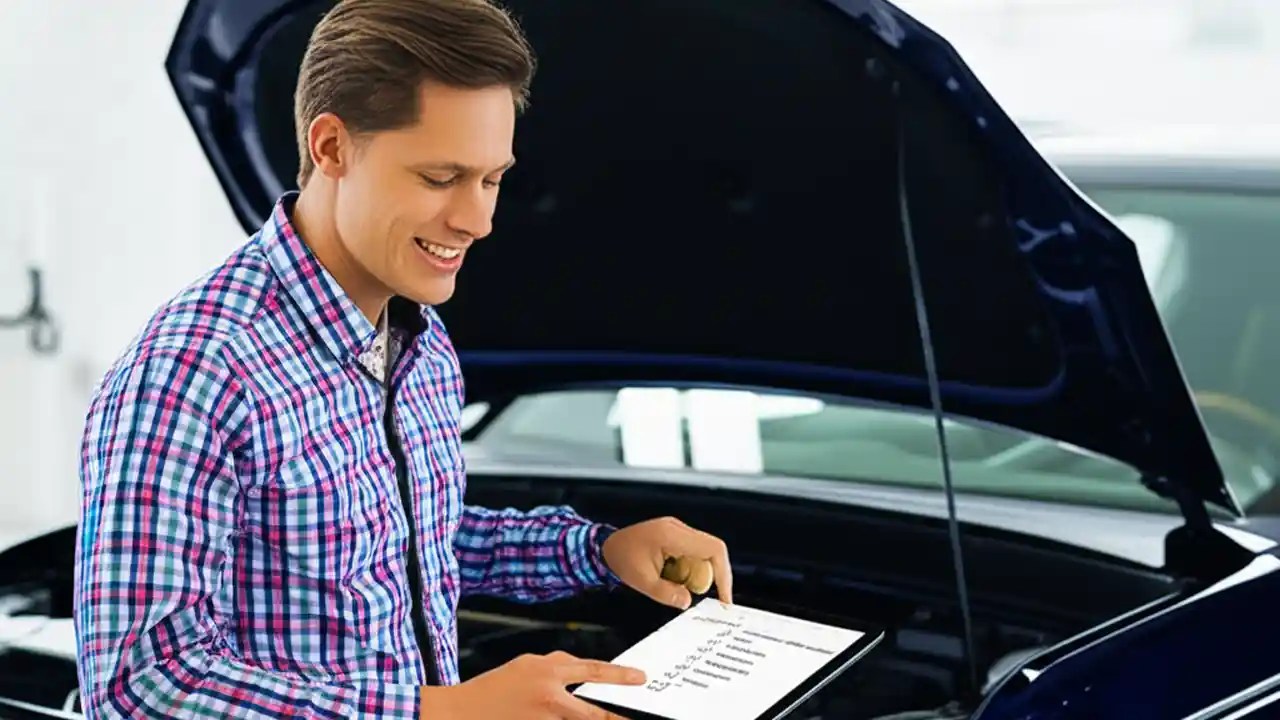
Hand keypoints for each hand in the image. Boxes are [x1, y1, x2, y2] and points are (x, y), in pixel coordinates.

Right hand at [422, 651, 644, 719]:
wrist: (462, 712)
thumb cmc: (496, 687)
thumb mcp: (528, 665)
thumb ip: (558, 666)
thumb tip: (585, 670)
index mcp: (548, 673)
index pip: (593, 671)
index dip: (620, 675)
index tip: (640, 678)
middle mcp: (549, 699)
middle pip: (594, 715)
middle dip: (616, 719)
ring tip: (597, 717)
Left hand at [602, 516, 732, 609]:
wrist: (605, 546)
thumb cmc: (620, 558)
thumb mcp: (641, 581)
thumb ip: (666, 593)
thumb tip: (687, 601)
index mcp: (671, 535)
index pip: (713, 549)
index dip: (724, 573)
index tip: (724, 596)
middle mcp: (677, 528)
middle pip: (711, 552)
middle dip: (706, 576)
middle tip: (688, 591)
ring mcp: (677, 530)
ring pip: (703, 554)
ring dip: (695, 573)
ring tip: (671, 581)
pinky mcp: (675, 535)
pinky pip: (693, 553)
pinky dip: (688, 568)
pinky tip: (670, 575)